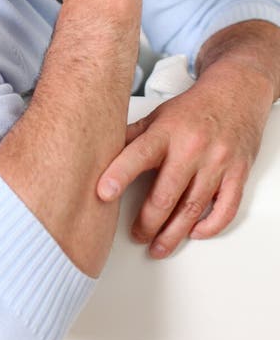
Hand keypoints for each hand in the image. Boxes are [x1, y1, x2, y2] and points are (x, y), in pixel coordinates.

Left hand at [97, 76, 269, 257]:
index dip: (119, 175)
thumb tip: (102, 152)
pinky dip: (209, 226)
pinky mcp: (237, 173)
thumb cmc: (193, 108)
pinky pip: (225, 208)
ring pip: (192, 208)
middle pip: (166, 194)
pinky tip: (194, 232)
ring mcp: (217, 162)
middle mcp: (191, 148)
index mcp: (166, 132)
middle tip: (136, 235)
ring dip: (174, 233)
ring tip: (158, 247)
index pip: (138, 154)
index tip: (103, 194)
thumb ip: (132, 137)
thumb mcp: (157, 116)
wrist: (236, 93)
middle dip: (148, 222)